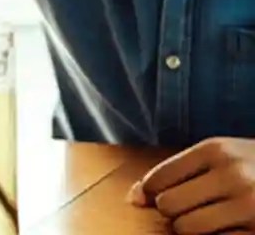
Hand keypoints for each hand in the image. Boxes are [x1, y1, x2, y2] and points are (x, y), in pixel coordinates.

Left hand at [130, 137, 254, 233]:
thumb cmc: (254, 166)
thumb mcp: (220, 156)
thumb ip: (177, 172)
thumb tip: (133, 199)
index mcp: (216, 150)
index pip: (158, 179)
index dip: (152, 193)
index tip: (162, 196)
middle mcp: (233, 174)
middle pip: (168, 206)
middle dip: (172, 211)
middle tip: (192, 207)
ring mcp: (250, 204)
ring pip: (187, 228)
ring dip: (191, 228)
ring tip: (209, 218)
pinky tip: (230, 227)